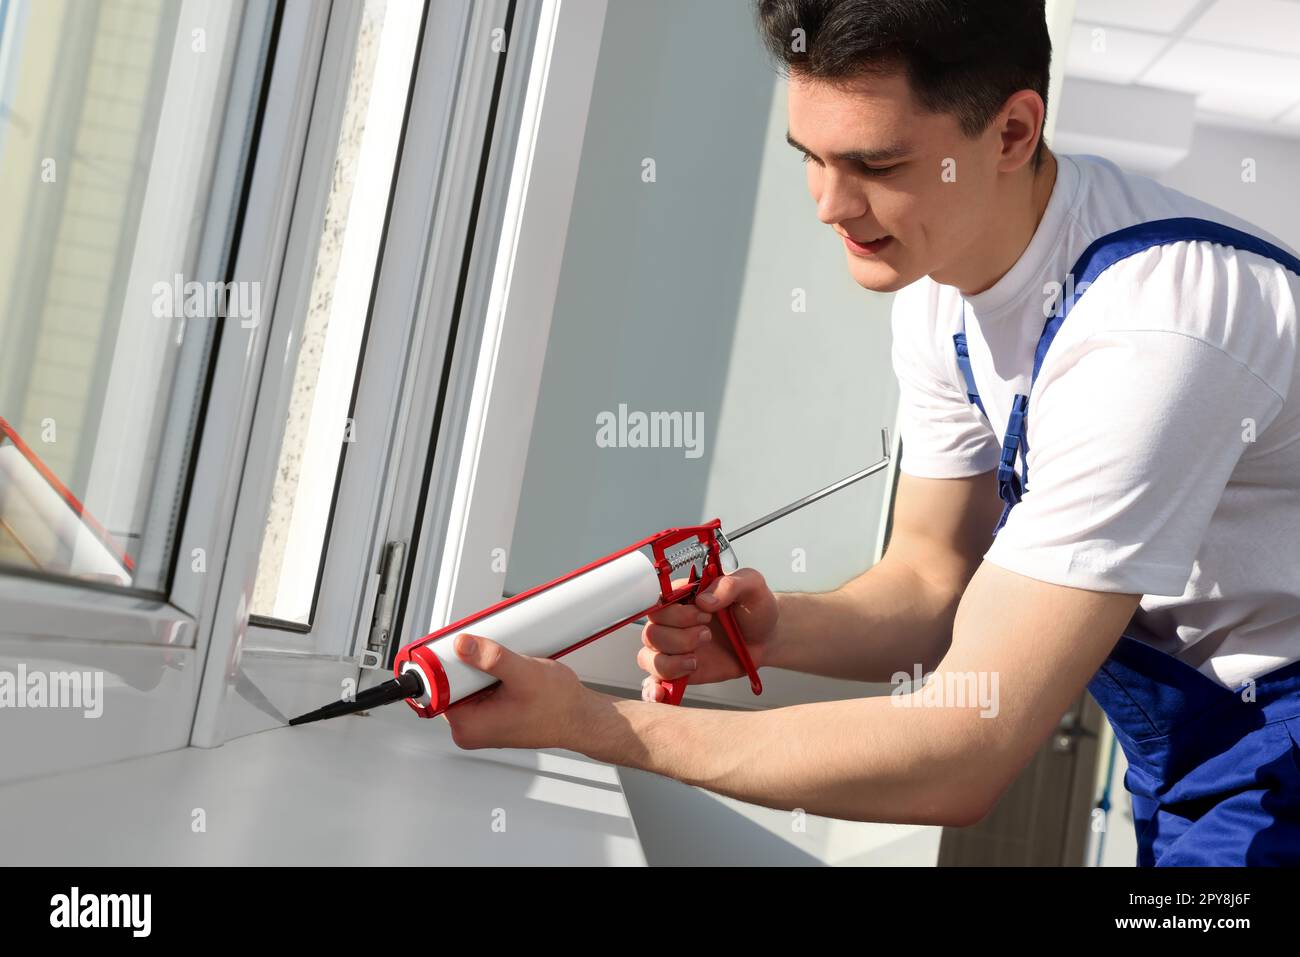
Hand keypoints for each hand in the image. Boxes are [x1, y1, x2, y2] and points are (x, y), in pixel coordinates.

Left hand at [441, 633, 594, 750]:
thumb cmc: (558, 708)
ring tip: (507, 665)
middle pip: (450, 683)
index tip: (456, 646)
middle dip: (468, 663)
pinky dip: (490, 674)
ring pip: (465, 683)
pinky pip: (479, 688)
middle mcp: (470, 729)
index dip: (446, 663)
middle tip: (492, 655)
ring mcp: (481, 722)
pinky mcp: (492, 714)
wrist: (580, 718)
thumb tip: (463, 645)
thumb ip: (492, 658)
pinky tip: (509, 671)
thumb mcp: (523, 674)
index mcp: (468, 726)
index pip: (437, 688)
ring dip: (482, 668)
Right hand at [637, 567, 778, 701]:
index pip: (659, 605)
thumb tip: (704, 600)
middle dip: (680, 638)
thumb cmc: (755, 608)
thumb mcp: (751, 586)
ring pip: (649, 658)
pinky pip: (656, 681)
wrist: (766, 638)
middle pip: (651, 633)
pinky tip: (662, 694)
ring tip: (696, 660)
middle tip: (707, 635)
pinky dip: (654, 689)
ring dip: (671, 663)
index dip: (677, 614)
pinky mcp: (680, 670)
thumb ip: (729, 585)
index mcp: (683, 597)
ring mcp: (674, 648)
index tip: (705, 616)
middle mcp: (673, 622)